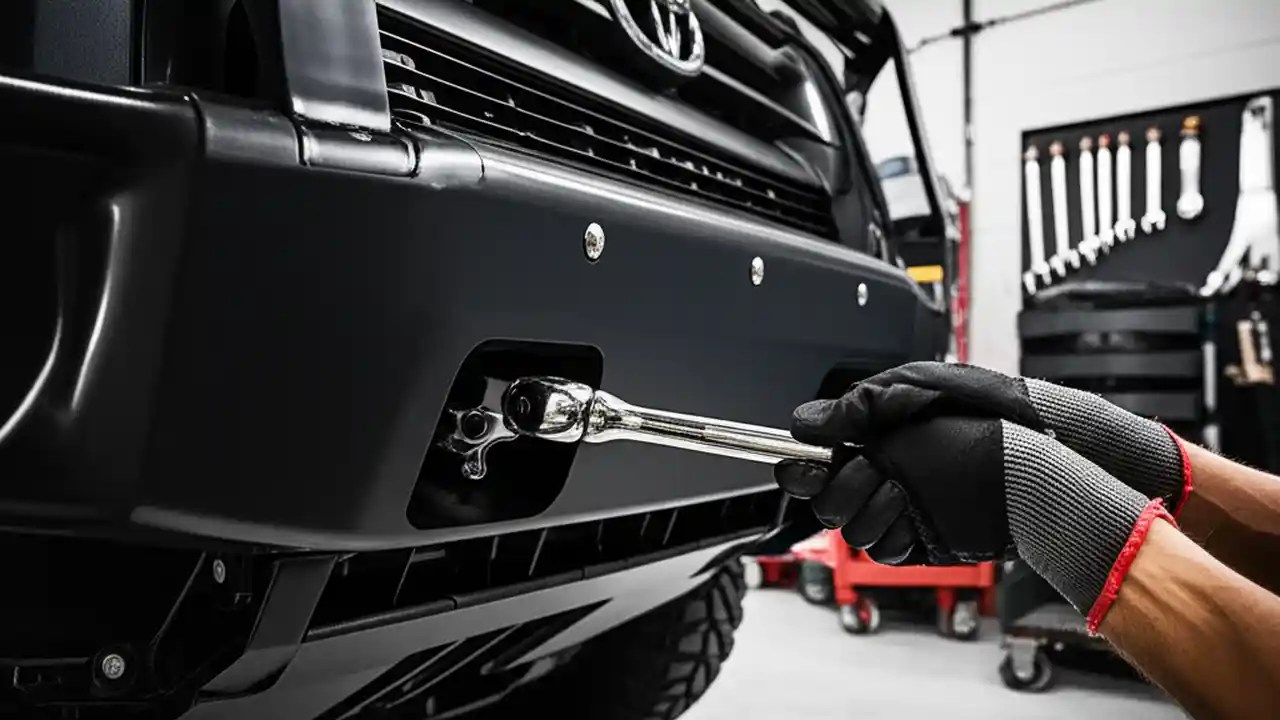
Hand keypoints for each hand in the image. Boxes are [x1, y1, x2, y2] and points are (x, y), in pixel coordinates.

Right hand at [776, 410, 1174, 632]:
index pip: (818, 458)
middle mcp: (884, 474)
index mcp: (875, 436)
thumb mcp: (912, 391)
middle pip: (827, 499)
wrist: (1035, 454)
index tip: (798, 465)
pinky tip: (910, 509)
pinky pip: (884, 549)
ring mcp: (902, 509)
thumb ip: (854, 407)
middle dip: (839, 486)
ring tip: (900, 486)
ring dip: (868, 508)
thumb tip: (804, 421)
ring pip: (852, 528)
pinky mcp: (923, 539)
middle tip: (866, 468)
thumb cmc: (984, 412)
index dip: (803, 465)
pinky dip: (889, 531)